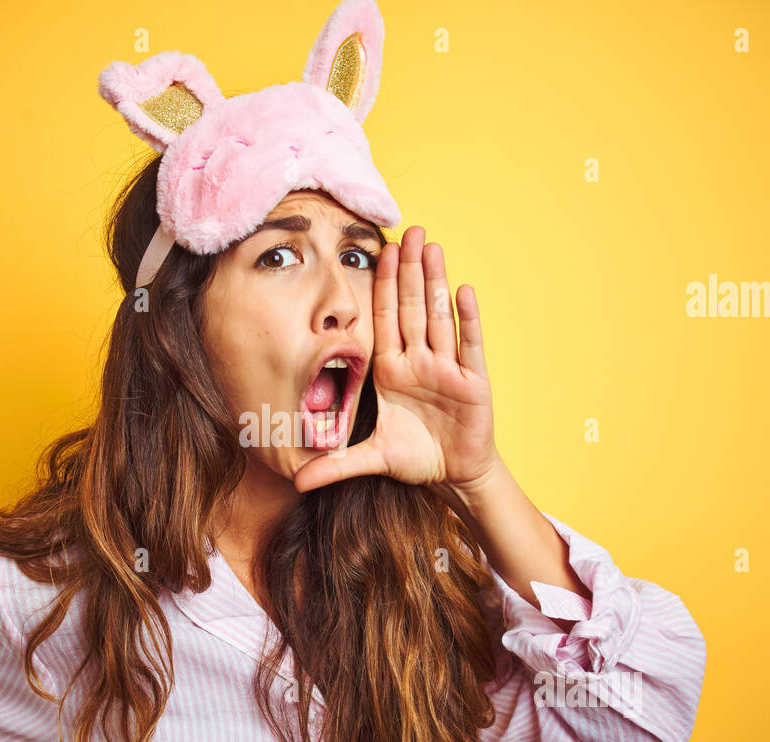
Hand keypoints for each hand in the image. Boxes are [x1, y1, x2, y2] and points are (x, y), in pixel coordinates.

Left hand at [293, 225, 502, 506]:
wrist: (455, 475)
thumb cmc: (416, 457)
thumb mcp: (372, 458)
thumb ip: (335, 465)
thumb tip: (297, 482)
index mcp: (392, 370)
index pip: (385, 319)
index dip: (383, 285)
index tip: (379, 251)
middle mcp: (419, 362)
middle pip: (412, 307)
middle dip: (409, 270)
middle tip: (408, 230)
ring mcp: (447, 368)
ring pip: (439, 317)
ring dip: (436, 281)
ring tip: (432, 246)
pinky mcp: (472, 382)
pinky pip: (468, 345)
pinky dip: (466, 319)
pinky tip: (462, 290)